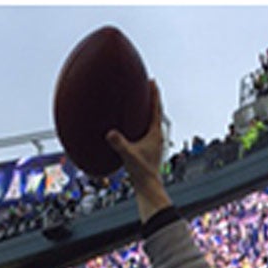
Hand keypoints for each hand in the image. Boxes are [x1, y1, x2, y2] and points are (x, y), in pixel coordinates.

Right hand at [106, 81, 169, 216]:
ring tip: (143, 101)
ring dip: (149, 109)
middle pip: (156, 112)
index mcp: (155, 134)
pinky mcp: (151, 148)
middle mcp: (157, 136)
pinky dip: (144, 121)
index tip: (153, 81)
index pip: (155, 109)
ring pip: (153, 121)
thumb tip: (110, 134)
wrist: (149, 186)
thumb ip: (119, 144)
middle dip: (152, 98)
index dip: (154, 94)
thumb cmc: (142, 172)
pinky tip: (137, 124)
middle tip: (149, 85)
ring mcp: (155, 142)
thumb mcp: (128, 155)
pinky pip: (148, 130)